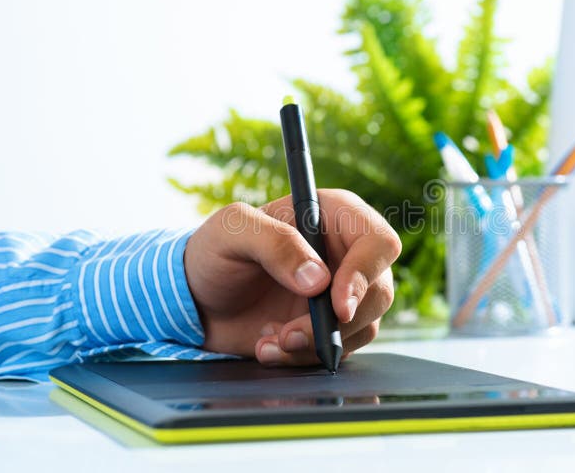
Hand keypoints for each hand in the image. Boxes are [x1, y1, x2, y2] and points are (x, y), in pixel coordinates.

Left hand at [183, 189, 401, 365]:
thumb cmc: (214, 252)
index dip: (366, 273)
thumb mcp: (232, 232)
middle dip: (336, 323)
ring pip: (363, 326)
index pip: (378, 241)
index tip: (336, 306)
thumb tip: (319, 280)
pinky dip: (304, 357)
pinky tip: (269, 346)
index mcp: (334, 216)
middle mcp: (346, 253)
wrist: (196, 300)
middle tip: (289, 334)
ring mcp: (341, 293)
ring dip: (316, 344)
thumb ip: (275, 243)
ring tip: (269, 341)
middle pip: (379, 291)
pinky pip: (339, 349)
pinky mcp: (331, 327)